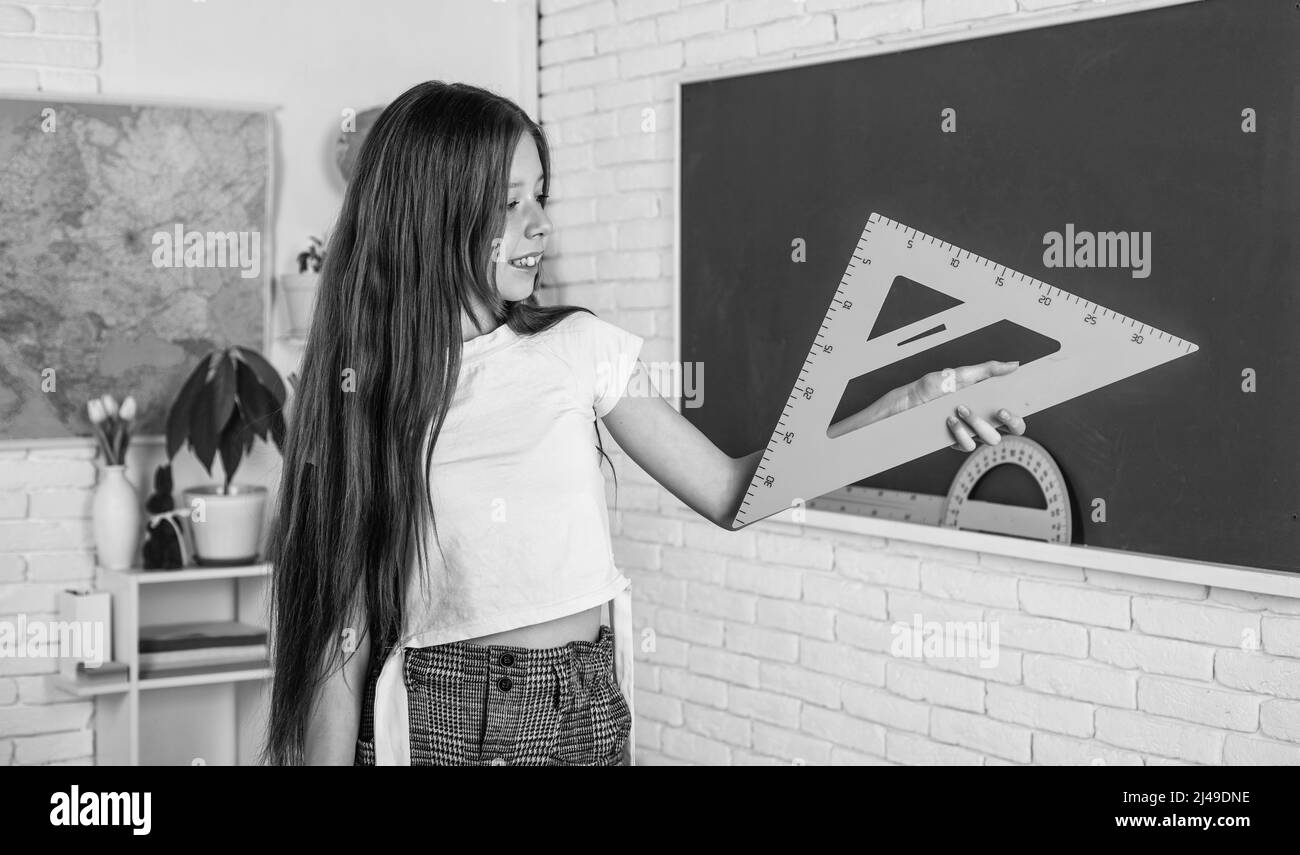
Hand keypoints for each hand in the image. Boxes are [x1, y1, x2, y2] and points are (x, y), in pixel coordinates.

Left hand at [905, 361, 1026, 451]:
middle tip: (1000, 411)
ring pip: (992, 438)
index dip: (1024, 410)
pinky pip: (969, 445)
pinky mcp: (957, 443)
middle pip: (1014, 429)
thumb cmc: (932, 387)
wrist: (906, 403)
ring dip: (979, 424)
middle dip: (1013, 421)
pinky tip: (949, 420)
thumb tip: (1014, 364)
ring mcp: (972, 432)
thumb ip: (988, 370)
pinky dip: (961, 433)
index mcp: (989, 402)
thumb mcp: (960, 374)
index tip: (1018, 402)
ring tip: (961, 409)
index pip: (1016, 410)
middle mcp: (985, 419)